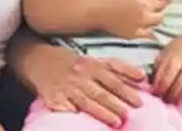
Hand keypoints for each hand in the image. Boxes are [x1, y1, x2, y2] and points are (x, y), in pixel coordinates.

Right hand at [30, 50, 145, 126]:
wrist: (39, 59)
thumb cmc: (72, 62)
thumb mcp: (94, 60)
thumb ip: (117, 68)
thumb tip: (142, 76)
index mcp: (92, 65)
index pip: (113, 79)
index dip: (127, 90)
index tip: (140, 102)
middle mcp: (80, 76)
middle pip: (101, 92)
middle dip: (117, 104)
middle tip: (130, 115)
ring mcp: (67, 87)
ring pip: (87, 102)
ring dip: (103, 113)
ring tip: (116, 122)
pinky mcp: (53, 97)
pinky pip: (63, 107)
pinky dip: (71, 112)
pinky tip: (79, 119)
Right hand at [96, 0, 170, 38]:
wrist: (98, 10)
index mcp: (144, 4)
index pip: (162, 4)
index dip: (160, 1)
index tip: (154, 0)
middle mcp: (144, 18)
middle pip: (161, 16)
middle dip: (158, 11)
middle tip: (148, 8)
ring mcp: (139, 29)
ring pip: (155, 26)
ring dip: (152, 21)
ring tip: (142, 16)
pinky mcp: (133, 37)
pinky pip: (147, 35)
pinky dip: (147, 30)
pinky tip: (140, 25)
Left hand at [151, 36, 181, 103]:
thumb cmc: (179, 48)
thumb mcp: (166, 52)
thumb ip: (158, 65)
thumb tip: (150, 81)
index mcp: (168, 56)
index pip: (160, 74)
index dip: (157, 86)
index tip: (155, 94)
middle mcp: (178, 60)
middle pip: (169, 80)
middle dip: (165, 92)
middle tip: (163, 100)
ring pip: (181, 85)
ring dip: (175, 95)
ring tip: (172, 101)